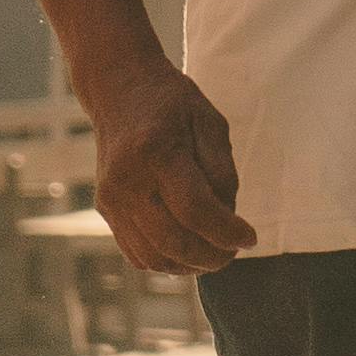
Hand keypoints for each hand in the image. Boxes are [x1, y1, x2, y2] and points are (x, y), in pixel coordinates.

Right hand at [91, 63, 251, 278]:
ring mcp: (111, 198)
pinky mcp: (105, 209)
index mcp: (156, 151)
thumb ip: (222, 170)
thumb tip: (229, 218)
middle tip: (234, 251)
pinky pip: (137, 254)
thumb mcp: (210, 122)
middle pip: (173, 241)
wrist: (120, 90)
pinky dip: (167, 262)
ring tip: (214, 253)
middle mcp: (127, 180)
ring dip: (190, 265)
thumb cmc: (172, 104)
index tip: (250, 238)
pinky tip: (189, 251)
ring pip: (154, 257)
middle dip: (212, 257)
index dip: (227, 232)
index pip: (195, 209)